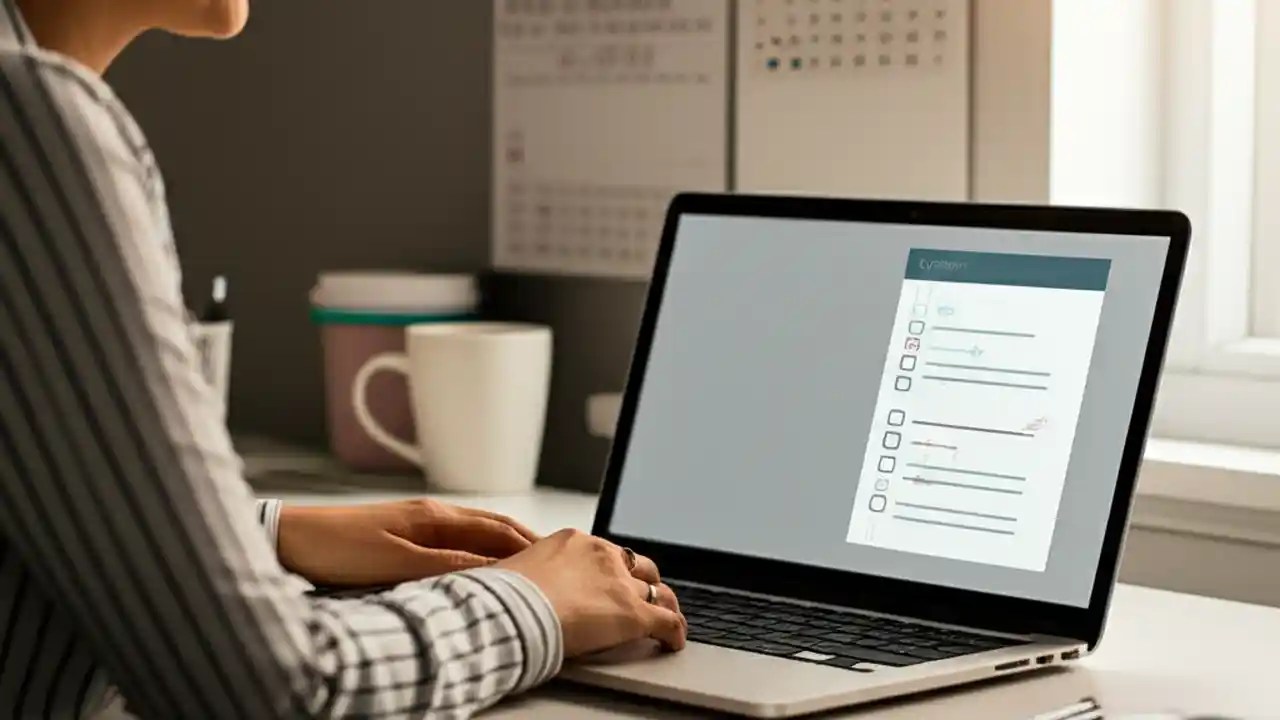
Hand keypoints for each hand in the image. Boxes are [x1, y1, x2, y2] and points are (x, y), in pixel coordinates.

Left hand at [278, 500, 538, 586]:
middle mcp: (430, 514)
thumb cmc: (338, 548)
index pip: (495, 528)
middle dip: (522, 539)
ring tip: (524, 560)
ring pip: (472, 531)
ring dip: (501, 543)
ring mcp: (416, 522)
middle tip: (551, 557)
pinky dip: (476, 548)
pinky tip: (477, 561)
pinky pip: (453, 539)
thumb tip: (492, 567)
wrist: (293, 538)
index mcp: (434, 517)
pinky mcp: (401, 533)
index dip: (526, 543)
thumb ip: (445, 564)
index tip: (554, 556)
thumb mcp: (396, 562)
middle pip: (489, 524)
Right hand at [496, 529, 685, 656]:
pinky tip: (673, 642)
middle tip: (644, 596)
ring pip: (658, 591)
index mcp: (574, 542)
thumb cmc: (504, 595)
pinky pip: (666, 621)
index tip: (610, 581)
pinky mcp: (633, 613)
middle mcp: (603, 556)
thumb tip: (521, 586)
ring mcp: (621, 584)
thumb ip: (531, 576)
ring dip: (663, 605)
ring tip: (666, 618)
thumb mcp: (518, 572)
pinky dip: (674, 632)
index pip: (605, 553)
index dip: (612, 570)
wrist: (513, 609)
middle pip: (638, 567)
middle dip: (643, 582)